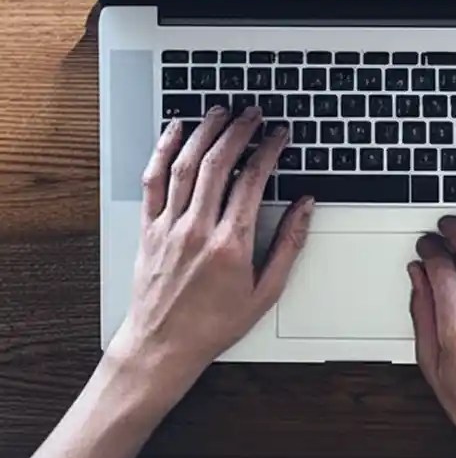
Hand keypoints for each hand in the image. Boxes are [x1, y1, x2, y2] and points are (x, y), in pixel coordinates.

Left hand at [113, 106, 313, 381]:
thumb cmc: (214, 324)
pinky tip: (174, 132)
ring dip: (204, 133)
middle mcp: (197, 229)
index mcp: (230, 244)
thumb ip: (289, 244)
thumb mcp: (267, 291)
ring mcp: (168, 226)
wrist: (163, 345)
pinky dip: (162, 151)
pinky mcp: (148, 229)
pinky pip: (152, 181)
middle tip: (253, 113)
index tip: (279, 134)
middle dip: (239, 131)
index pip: (253, 181)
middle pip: (219, 164)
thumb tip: (305, 206)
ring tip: (220, 112)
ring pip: (186, 165)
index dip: (269, 150)